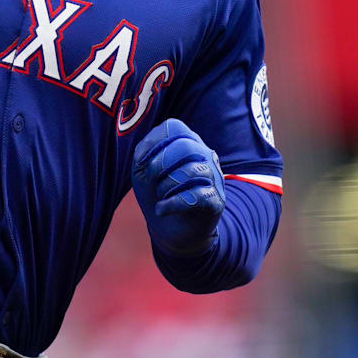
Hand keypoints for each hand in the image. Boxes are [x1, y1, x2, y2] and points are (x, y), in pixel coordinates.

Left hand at [131, 119, 225, 255]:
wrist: (172, 229)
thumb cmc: (158, 193)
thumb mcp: (142, 171)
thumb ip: (142, 153)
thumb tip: (148, 155)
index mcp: (187, 142)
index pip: (174, 128)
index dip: (152, 143)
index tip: (141, 163)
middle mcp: (205, 155)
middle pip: (185, 146)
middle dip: (158, 165)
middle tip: (151, 181)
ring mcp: (214, 177)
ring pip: (192, 171)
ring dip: (165, 186)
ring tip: (160, 196)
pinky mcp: (216, 200)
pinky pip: (196, 195)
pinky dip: (172, 204)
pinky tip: (162, 209)